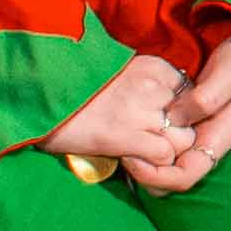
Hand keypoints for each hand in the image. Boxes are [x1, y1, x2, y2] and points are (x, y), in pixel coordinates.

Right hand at [41, 52, 196, 170]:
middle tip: (155, 141)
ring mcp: (140, 111)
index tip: (164, 120)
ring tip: (145, 152)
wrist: (39, 97)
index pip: (191, 92)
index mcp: (152, 67)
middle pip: (191, 117)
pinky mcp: (124, 135)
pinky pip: (164, 155)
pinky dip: (156, 164)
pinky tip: (136, 159)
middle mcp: (152, 86)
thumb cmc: (79, 88)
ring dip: (169, 151)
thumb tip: (171, 102)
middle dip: (178, 133)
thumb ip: (149, 83)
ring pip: (183, 139)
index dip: (180, 111)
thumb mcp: (121, 72)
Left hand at [125, 34, 230, 194]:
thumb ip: (204, 99)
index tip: (133, 158)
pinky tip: (134, 125)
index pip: (184, 178)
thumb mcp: (229, 77)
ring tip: (123, 140)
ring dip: (143, 159)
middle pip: (170, 179)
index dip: (156, 177)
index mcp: (217, 141)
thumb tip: (173, 119)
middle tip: (122, 151)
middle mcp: (204, 144)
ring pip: (164, 165)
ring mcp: (194, 135)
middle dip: (143, 174)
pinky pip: (162, 143)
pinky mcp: (185, 123)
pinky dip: (146, 142)